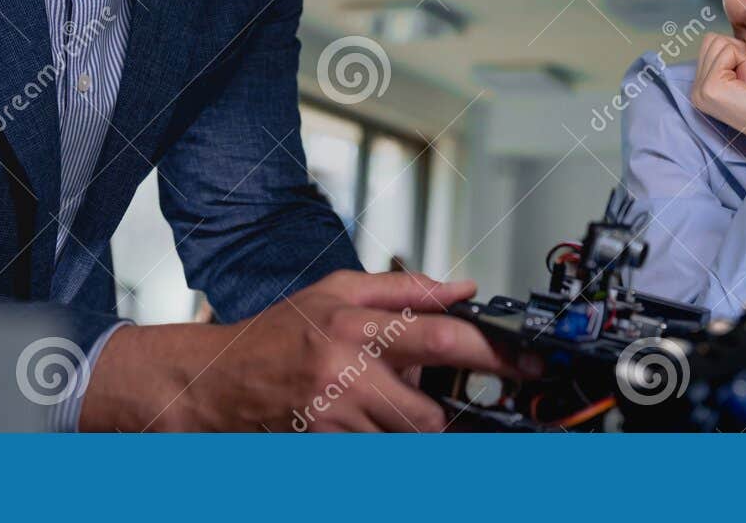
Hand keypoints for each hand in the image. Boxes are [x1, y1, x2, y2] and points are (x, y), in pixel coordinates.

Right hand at [79, 269, 518, 431]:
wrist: (215, 381)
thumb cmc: (277, 334)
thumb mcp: (337, 290)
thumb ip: (405, 288)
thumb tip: (463, 289)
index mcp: (357, 328)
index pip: (444, 341)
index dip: (496, 356)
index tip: (530, 365)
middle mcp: (348, 376)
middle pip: (430, 416)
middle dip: (436, 412)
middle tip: (420, 396)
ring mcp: (335, 422)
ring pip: (405, 442)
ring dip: (404, 430)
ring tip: (372, 402)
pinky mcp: (325, 452)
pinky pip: (375, 456)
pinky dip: (378, 443)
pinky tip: (356, 421)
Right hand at [691, 32, 745, 214]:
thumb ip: (733, 56)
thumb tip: (736, 26)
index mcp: (703, 89)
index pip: (712, 43)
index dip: (738, 53)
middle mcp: (696, 90)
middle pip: (712, 39)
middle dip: (738, 52)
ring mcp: (700, 89)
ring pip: (719, 41)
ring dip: (743, 57)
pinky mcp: (711, 86)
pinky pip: (729, 50)